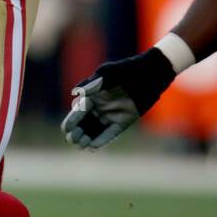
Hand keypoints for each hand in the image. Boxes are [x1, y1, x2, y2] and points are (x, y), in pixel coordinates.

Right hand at [60, 48, 176, 147]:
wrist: (151, 74)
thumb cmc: (128, 70)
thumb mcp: (109, 73)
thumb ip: (93, 84)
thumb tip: (76, 94)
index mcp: (93, 95)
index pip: (79, 110)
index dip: (72, 119)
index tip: (65, 129)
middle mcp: (100, 106)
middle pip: (85, 122)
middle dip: (77, 131)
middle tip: (71, 139)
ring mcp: (112, 114)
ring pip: (96, 129)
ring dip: (87, 137)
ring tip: (80, 145)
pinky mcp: (124, 122)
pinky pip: (111, 133)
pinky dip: (102, 139)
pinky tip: (93, 146)